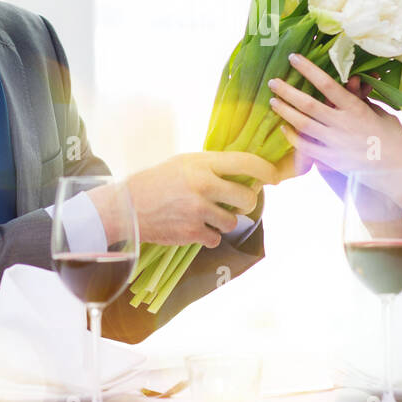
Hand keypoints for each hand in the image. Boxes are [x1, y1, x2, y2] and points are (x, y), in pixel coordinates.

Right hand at [90, 152, 277, 248]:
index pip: (245, 162)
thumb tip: (247, 175)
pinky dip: (208, 235)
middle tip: (238, 203)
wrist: (126, 208)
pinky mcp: (192, 233)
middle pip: (247, 197)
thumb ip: (213, 167)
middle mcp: (203, 185)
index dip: (266, 170)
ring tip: (205, 214)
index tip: (275, 178)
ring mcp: (198, 211)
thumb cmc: (157, 182)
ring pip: (233, 221)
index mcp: (201, 163)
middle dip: (247, 202)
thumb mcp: (184, 163)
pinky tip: (193, 226)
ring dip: (224, 221)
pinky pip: (216, 238)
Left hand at [267, 53, 401, 177]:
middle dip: (288, 91)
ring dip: (286, 112)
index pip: (328, 85)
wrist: (401, 175)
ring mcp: (336, 144)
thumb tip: (351, 81)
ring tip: (272, 101)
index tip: (294, 58)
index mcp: (357, 110)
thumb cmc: (396, 142)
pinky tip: (284, 128)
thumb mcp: (382, 115)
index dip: (309, 70)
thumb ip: (363, 99)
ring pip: (303, 125)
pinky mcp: (332, 161)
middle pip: (309, 105)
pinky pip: (307, 148)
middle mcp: (343, 125)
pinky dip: (293, 138)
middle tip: (273, 81)